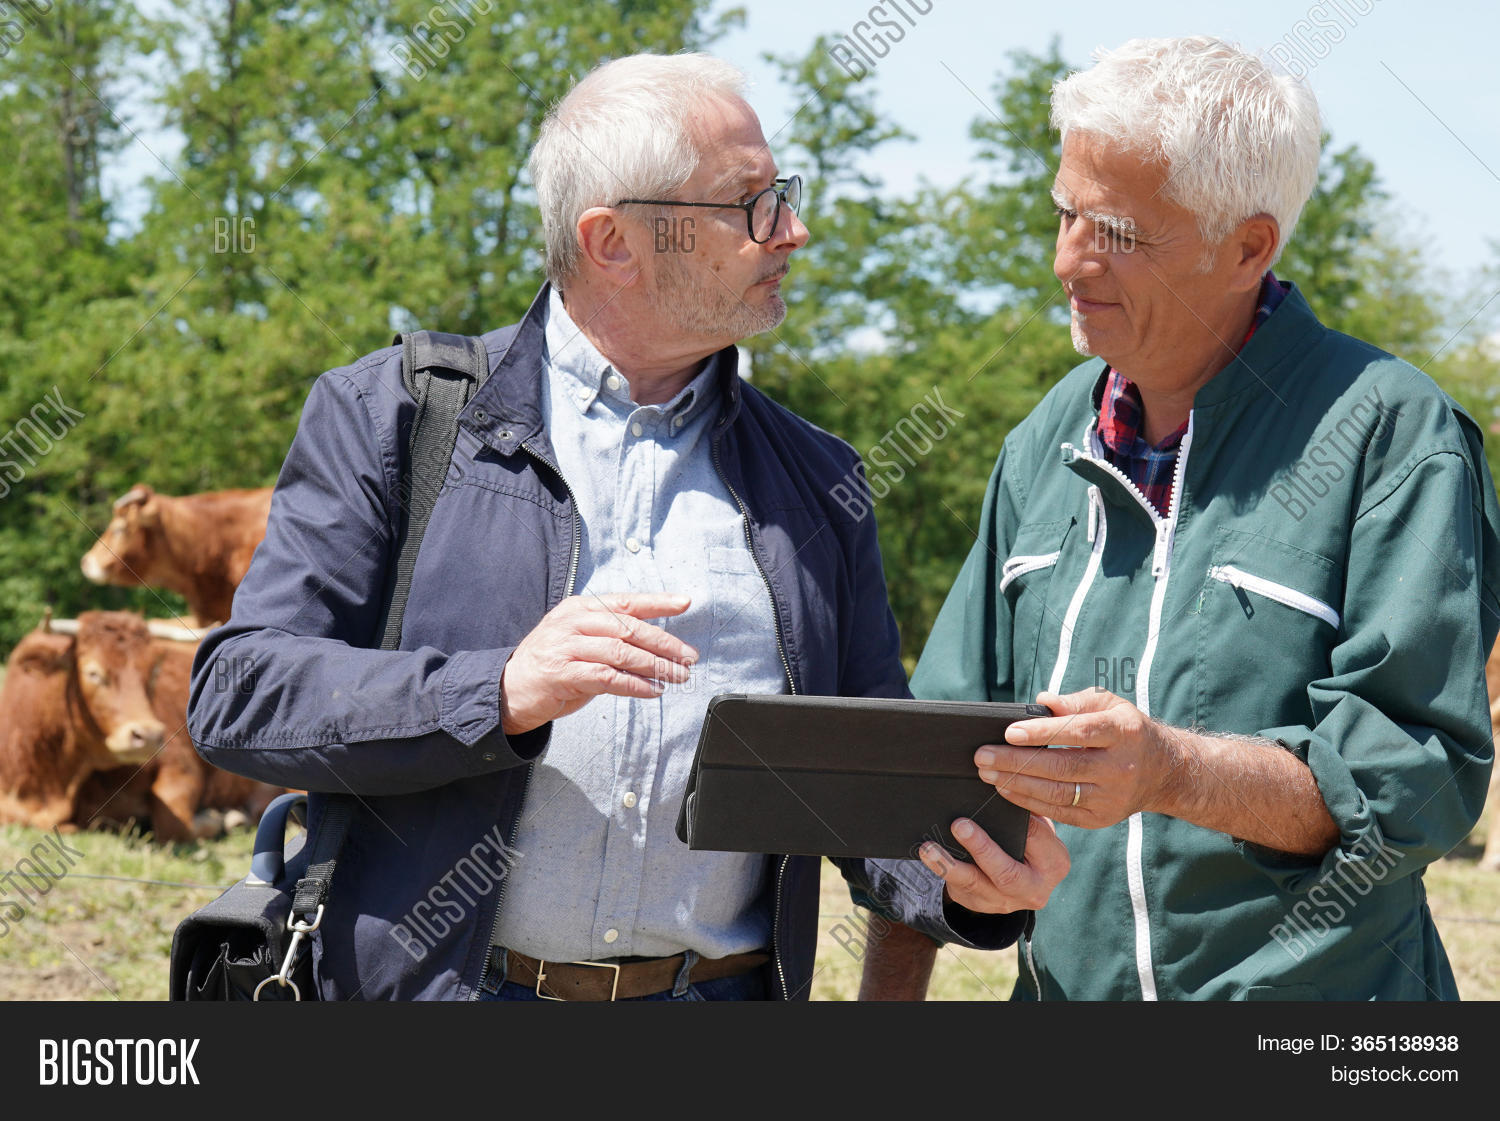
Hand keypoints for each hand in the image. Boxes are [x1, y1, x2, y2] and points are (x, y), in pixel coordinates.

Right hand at [499, 593, 696, 733]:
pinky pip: (608, 677)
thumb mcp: (580, 642)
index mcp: (580, 609)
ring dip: (655, 666)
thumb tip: (655, 647)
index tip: (685, 603)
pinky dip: (634, 685)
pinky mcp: (562, 673)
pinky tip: (651, 691)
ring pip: (622, 652)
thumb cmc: (550, 666)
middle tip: (688, 656)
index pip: (626, 600)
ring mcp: (566, 646)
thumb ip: (611, 638)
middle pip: (629, 627)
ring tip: (676, 676)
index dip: (658, 601)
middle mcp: (573, 622)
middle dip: (665, 643)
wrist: (507, 690)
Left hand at [918, 813, 1068, 913]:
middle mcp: (1033, 890)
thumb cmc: (1031, 846)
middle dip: (981, 848)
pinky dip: (941, 870)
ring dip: (948, 865)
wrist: (1022, 884)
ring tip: (929, 848)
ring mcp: (1004, 902)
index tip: (1000, 799)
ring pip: (974, 884)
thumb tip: (1005, 788)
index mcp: (1054, 866)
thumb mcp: (1041, 831)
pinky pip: (958, 888)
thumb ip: (1030, 816)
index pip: (1038, 840)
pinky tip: (927, 855)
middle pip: (1007, 873)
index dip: (1019, 824)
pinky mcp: (978, 904)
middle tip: (960, 825)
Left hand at [973, 688, 1180, 828]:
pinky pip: (1060, 812)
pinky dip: (1029, 803)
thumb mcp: (1110, 705)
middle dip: (1017, 762)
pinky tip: (1007, 790)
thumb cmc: (1125, 731)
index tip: (1008, 732)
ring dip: (1017, 784)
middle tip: (982, 756)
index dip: (1042, 733)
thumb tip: (1042, 701)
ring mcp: (1110, 798)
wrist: (1162, 771)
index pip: (1078, 732)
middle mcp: (1119, 768)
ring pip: (1057, 793)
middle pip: (1062, 766)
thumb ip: (1076, 701)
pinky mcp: (1101, 818)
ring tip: (987, 773)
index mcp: (1123, 733)